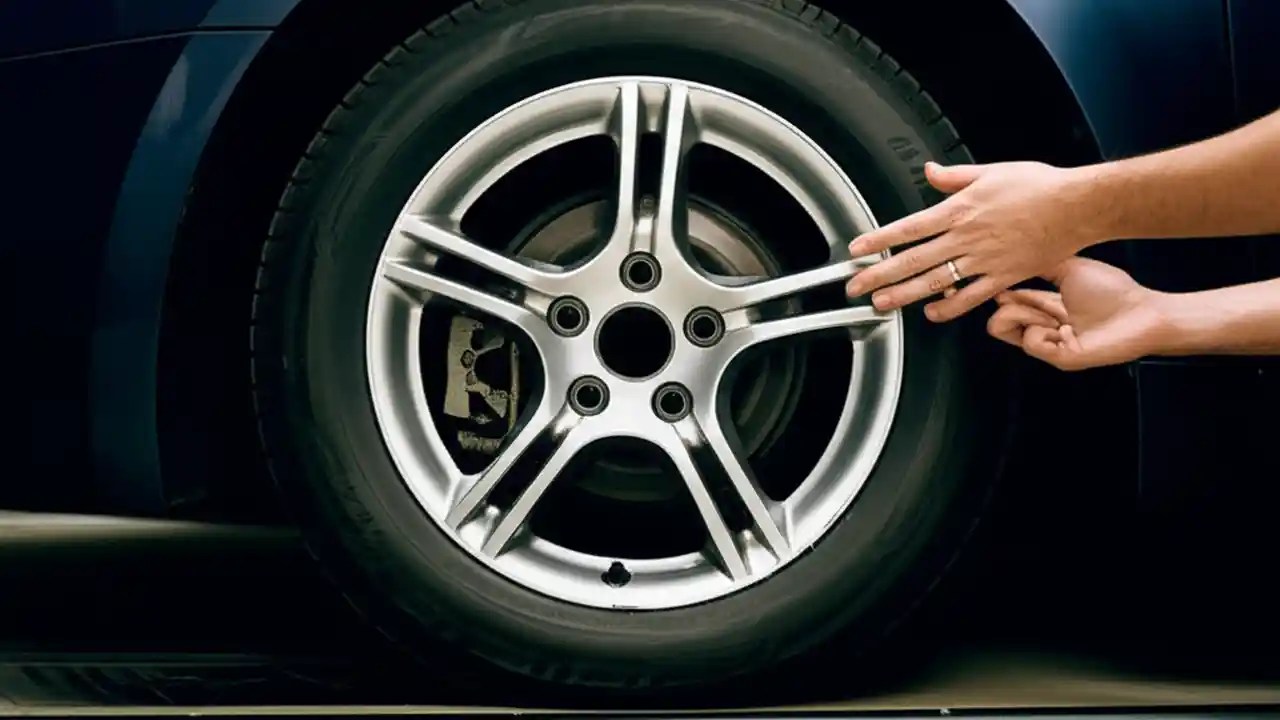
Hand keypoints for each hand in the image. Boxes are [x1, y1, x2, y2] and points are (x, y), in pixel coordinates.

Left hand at [845, 160, 1102, 321]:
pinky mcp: (1003, 276)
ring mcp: (984, 260)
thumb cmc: (1040, 186)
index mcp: (959, 209)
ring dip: (904, 294)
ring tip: (880, 304)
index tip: (857, 250)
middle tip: (855, 287)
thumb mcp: (991, 172)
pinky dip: (949, 308)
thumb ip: (954, 177)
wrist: (1078, 206)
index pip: (908, 227)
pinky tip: (931, 313)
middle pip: (913, 259)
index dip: (879, 240)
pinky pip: (970, 297)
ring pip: (935, 281)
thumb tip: (929, 172)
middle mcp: (966, 237)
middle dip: (879, 274)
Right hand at [986, 257, 1166, 370]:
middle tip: (1026, 299)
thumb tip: (1014, 255)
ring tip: (1053, 314)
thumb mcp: (1069, 269)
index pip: (1011, 304)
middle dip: (1008, 305)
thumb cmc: (1113, 291)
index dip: (1002, 293)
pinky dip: (1042, 331)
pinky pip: (1030, 343)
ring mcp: (1051, 345)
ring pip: (1006, 329)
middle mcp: (1047, 328)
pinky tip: (1064, 327)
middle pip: (999, 322)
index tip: (997, 282)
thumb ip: (1042, 265)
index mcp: (1049, 309)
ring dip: (1026, 315)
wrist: (1141, 311)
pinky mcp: (1059, 358)